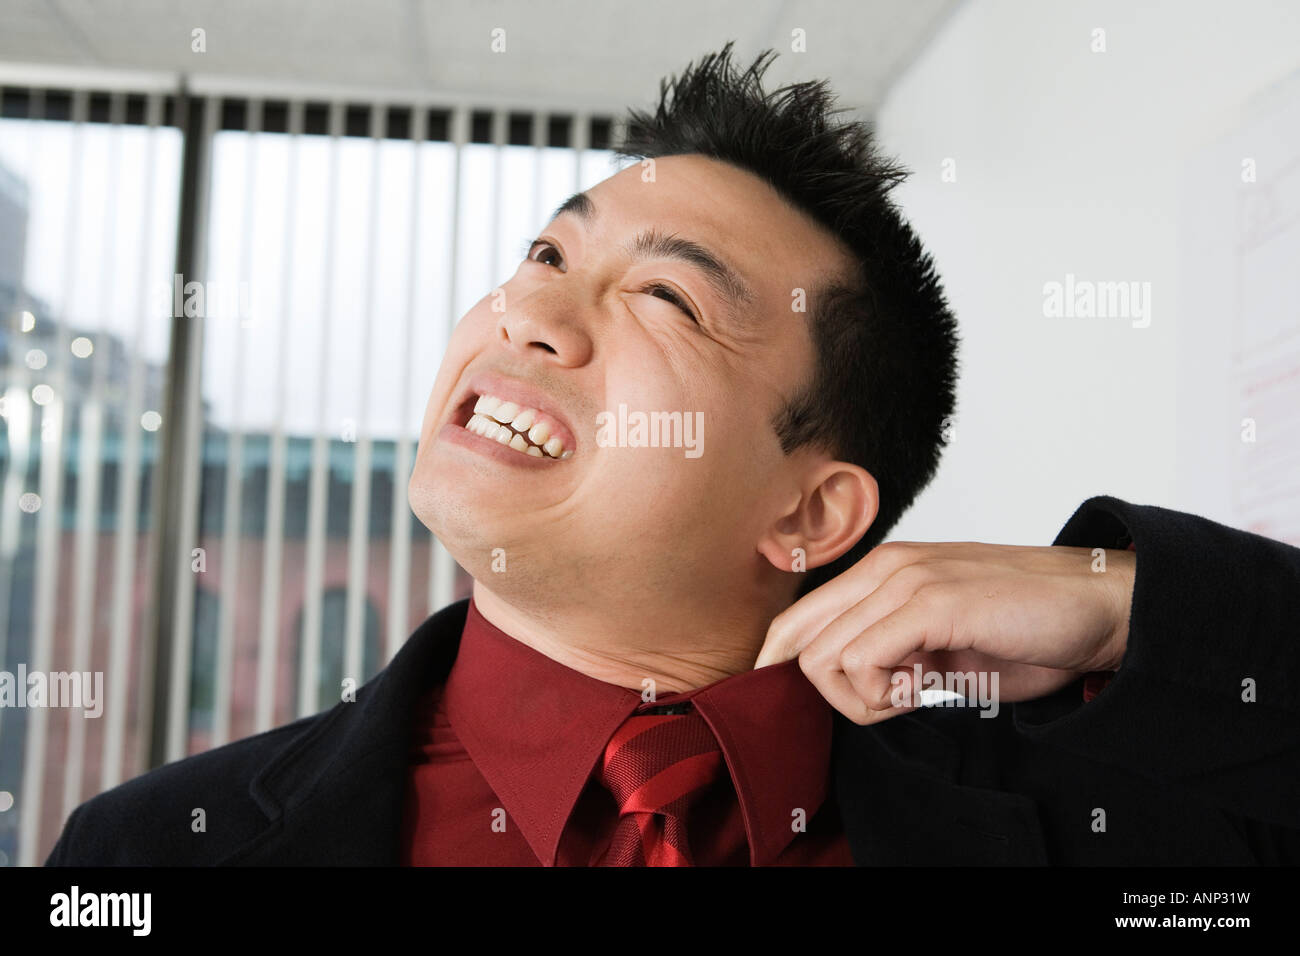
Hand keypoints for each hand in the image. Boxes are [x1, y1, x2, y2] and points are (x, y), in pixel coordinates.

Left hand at [753, 542, 1135, 724]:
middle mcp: (885, 568)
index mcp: (881, 571)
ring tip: (915, 692)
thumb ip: (890, 652)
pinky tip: (924, 690)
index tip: (824, 703)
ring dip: (862, 697)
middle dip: (835, 693)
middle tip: (891, 701)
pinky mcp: (932, 603)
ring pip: (823, 657)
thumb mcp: (938, 643)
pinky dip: (882, 694)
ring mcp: (907, 580)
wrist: (1098, 608)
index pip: (796, 622)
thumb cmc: (1024, 628)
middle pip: (799, 644)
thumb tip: (844, 684)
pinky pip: (862, 661)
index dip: (785, 671)